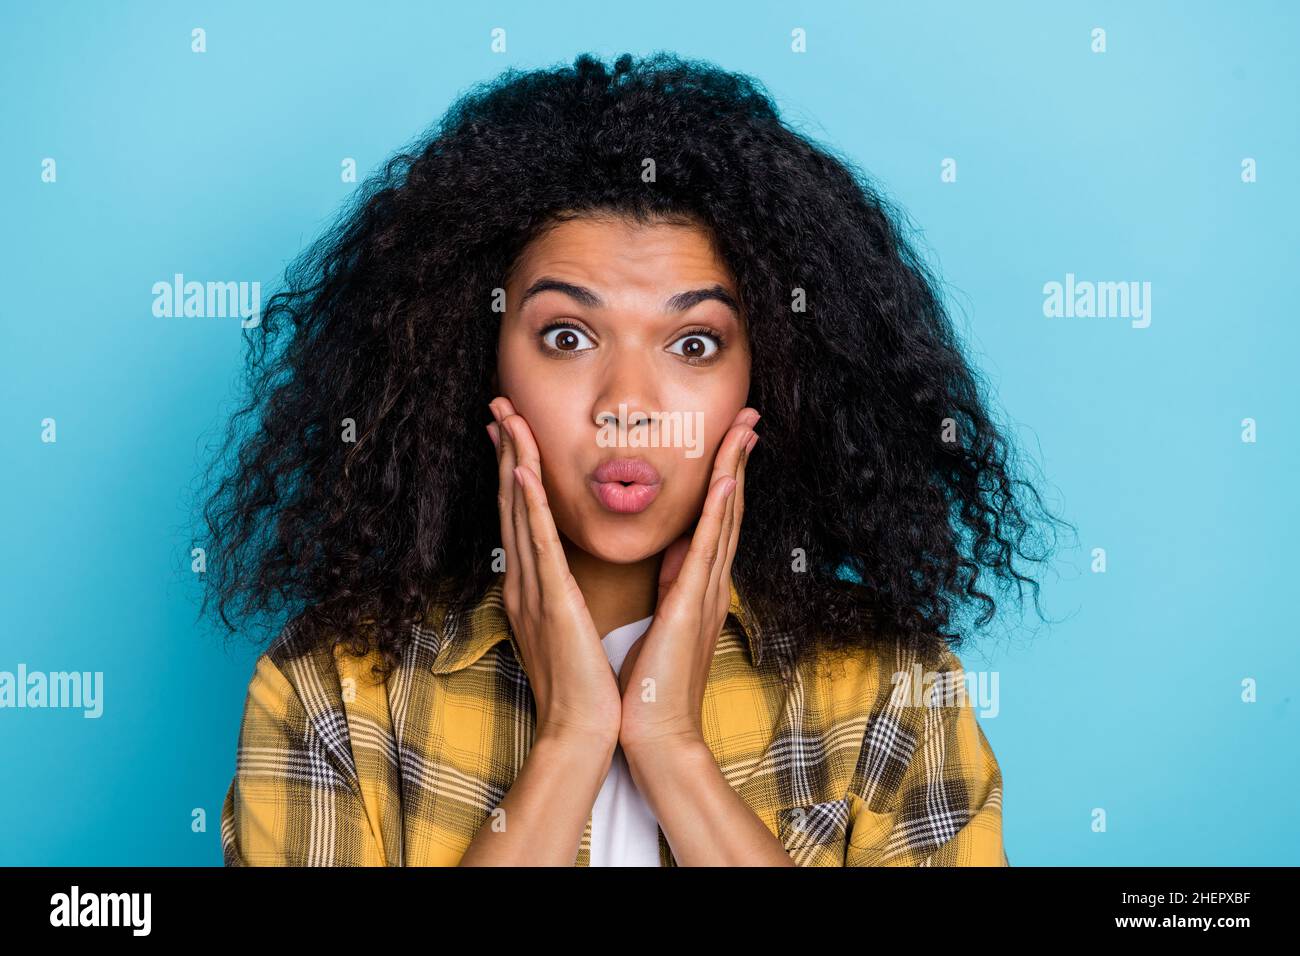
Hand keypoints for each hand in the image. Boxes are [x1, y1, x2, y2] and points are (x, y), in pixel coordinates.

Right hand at [487, 396, 621, 748]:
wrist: (582, 730)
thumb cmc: (582, 684)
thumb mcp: (569, 626)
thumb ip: (562, 593)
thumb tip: (563, 570)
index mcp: (532, 586)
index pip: (519, 516)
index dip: (513, 469)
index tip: (512, 432)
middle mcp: (524, 581)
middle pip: (510, 503)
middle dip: (505, 451)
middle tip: (499, 405)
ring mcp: (533, 589)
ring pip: (518, 512)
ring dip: (513, 461)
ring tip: (507, 418)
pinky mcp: (551, 601)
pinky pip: (538, 545)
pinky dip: (528, 506)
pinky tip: (523, 471)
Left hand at [615, 407, 759, 752]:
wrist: (654, 732)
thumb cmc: (650, 684)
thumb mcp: (663, 619)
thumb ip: (674, 584)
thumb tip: (675, 552)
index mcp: (698, 585)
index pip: (716, 519)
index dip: (725, 475)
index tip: (731, 438)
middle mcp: (709, 583)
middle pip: (729, 508)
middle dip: (737, 460)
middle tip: (748, 416)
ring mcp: (706, 593)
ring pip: (725, 519)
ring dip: (733, 471)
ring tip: (743, 429)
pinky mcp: (692, 607)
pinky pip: (706, 551)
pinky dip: (718, 514)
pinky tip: (725, 482)